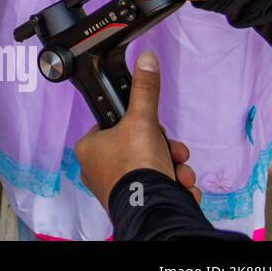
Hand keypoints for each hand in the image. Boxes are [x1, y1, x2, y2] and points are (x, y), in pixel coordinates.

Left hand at [75, 51, 178, 206]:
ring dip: (175, 169)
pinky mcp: (133, 204)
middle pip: (140, 147)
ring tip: (181, 175)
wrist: (152, 210)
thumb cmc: (137, 167)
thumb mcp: (143, 120)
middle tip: (176, 153)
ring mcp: (116, 188)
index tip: (157, 128)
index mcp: (90, 147)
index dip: (142, 124)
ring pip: (152, 168)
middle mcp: (98, 169)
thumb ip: (145, 90)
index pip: (117, 125)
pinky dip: (173, 187)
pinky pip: (157, 188)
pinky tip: (181, 189)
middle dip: (166, 151)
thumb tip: (146, 59)